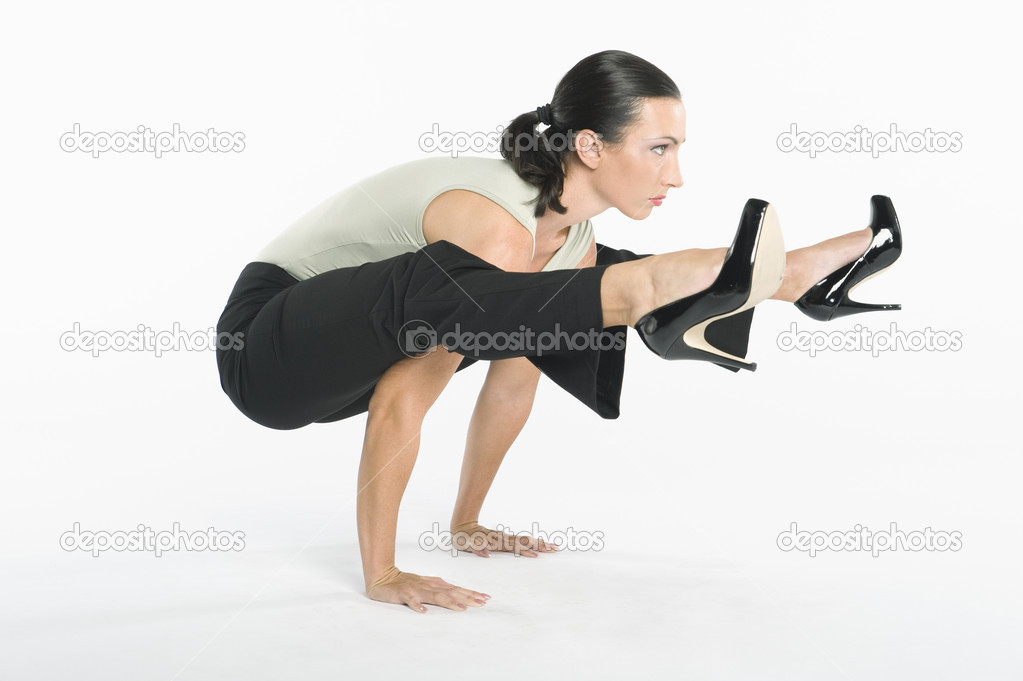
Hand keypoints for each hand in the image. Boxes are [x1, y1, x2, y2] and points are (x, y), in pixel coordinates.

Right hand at [366, 566, 490, 613]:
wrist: (382, 577)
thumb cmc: (406, 582)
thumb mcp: (426, 584)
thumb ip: (440, 588)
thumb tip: (457, 592)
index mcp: (435, 584)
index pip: (456, 589)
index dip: (471, 593)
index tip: (485, 598)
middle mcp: (428, 586)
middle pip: (451, 592)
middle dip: (467, 597)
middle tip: (482, 602)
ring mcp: (416, 589)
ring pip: (435, 595)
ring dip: (449, 602)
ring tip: (462, 608)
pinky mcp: (403, 594)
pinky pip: (410, 600)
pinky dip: (417, 605)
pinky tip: (423, 611)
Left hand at [450, 521, 558, 557]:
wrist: (463, 527)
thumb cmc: (465, 538)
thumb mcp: (467, 544)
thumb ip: (477, 549)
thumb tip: (488, 554)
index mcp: (496, 542)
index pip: (514, 546)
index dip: (525, 550)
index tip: (536, 555)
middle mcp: (503, 539)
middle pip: (525, 542)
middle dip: (539, 545)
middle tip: (554, 548)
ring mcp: (505, 539)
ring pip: (525, 540)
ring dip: (539, 543)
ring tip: (553, 546)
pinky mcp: (505, 540)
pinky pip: (521, 541)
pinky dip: (531, 543)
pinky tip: (539, 546)